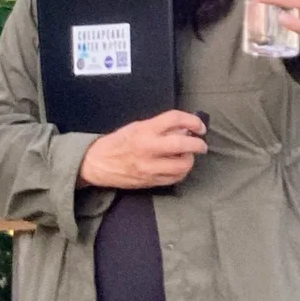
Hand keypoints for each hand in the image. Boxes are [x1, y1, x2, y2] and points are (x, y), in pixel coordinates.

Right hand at [78, 110, 207, 188]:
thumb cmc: (118, 142)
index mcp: (144, 130)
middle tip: (202, 144)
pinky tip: (179, 166)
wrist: (98, 163)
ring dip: (190, 160)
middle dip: (197, 144)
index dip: (192, 121)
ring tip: (188, 156)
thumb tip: (184, 130)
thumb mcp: (137, 127)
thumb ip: (160, 128)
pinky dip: (182, 172)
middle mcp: (148, 148)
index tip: (199, 126)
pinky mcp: (150, 181)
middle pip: (182, 144)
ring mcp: (149, 167)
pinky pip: (174, 179)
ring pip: (182, 165)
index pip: (174, 119)